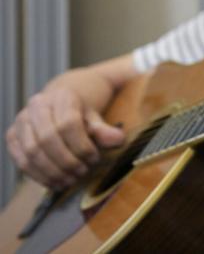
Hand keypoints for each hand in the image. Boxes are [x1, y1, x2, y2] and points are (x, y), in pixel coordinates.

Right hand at [6, 69, 125, 188]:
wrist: (67, 93)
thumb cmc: (85, 105)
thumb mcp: (98, 114)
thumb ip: (105, 128)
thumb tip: (118, 140)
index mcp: (61, 96)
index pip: (68, 125)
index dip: (81, 146)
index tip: (95, 159)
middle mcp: (37, 105)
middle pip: (47, 139)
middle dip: (66, 162)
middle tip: (83, 173)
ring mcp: (22, 120)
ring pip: (32, 151)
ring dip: (52, 171)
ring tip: (71, 181)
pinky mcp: (13, 135)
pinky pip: (21, 159)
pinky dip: (37, 174)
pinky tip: (55, 183)